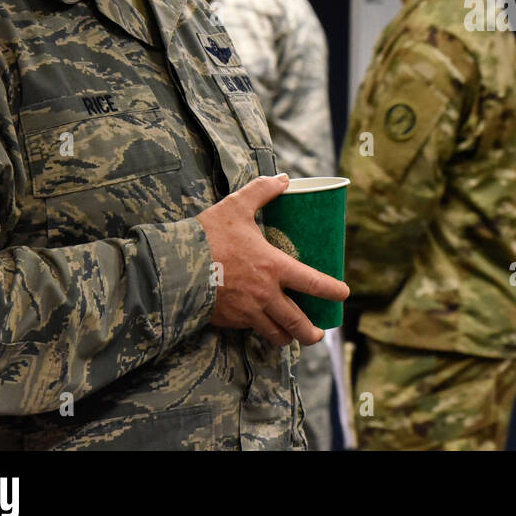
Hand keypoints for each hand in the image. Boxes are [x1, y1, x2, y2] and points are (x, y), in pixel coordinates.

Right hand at [197, 173, 349, 346]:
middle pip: (297, 321)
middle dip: (311, 332)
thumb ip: (262, 191)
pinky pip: (250, 331)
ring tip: (293, 337)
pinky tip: (262, 329)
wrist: (172, 266)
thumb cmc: (207, 235)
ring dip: (287, 337)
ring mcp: (246, 311)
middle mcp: (265, 294)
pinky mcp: (228, 320)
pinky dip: (260, 333)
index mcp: (273, 267)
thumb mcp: (237, 207)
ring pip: (275, 333)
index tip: (344, 294)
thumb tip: (283, 178)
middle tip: (319, 334)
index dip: (332, 290)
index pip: (313, 283)